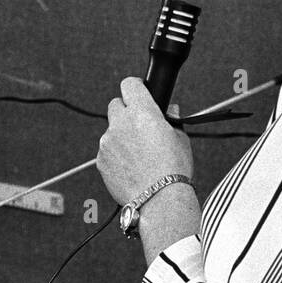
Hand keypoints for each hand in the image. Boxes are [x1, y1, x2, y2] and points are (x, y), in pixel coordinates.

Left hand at [96, 77, 193, 204]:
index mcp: (142, 111)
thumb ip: (171, 119)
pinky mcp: (100, 159)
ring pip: (111, 130)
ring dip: (121, 135)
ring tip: (139, 154)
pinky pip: (106, 150)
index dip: (135, 88)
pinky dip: (115, 154)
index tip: (139, 93)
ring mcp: (107, 141)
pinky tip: (131, 167)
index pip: (129, 84)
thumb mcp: (181, 138)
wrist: (158, 198)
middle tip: (140, 126)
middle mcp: (120, 123)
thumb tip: (170, 110)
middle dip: (126, 112)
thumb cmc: (173, 169)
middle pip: (116, 104)